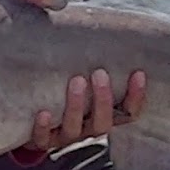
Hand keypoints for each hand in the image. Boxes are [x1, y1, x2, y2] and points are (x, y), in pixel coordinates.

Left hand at [26, 68, 145, 154]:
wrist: (31, 124)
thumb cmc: (64, 95)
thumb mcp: (84, 83)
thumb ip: (93, 66)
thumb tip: (102, 29)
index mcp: (103, 116)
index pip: (128, 112)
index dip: (136, 96)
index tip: (138, 73)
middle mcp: (87, 129)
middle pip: (103, 122)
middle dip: (103, 99)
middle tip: (100, 73)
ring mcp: (64, 137)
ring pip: (75, 128)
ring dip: (77, 106)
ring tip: (76, 81)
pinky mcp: (42, 141)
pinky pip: (43, 138)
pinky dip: (43, 127)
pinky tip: (43, 113)